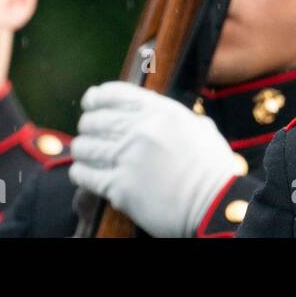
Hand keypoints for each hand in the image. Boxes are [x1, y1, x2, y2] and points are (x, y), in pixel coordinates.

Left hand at [69, 82, 242, 237]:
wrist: (214, 202)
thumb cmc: (212, 167)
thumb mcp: (200, 128)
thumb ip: (177, 118)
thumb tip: (158, 112)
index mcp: (161, 112)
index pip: (115, 94)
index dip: (96, 97)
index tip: (90, 101)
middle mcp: (141, 130)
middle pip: (95, 120)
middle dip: (88, 125)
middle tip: (88, 131)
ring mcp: (128, 159)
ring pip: (86, 147)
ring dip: (82, 149)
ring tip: (85, 152)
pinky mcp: (120, 187)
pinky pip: (86, 175)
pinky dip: (80, 172)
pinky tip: (83, 172)